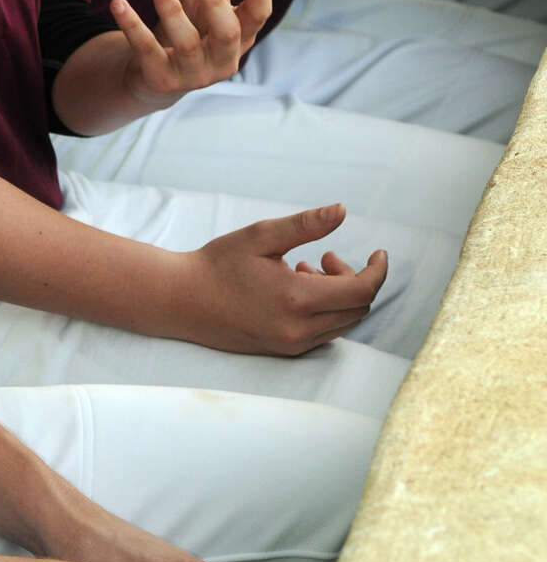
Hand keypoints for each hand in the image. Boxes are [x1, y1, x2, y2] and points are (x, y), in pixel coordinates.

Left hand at [111, 0, 271, 103]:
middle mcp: (222, 60)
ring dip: (171, 11)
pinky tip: (118, 2)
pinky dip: (132, 25)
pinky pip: (146, 49)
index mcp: (241, 37)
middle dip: (215, 4)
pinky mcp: (161, 78)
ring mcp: (192, 73)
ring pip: (185, 42)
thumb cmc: (194, 26)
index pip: (257, 17)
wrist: (157, 74)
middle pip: (226, 34)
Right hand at [176, 203, 387, 355]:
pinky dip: (323, 311)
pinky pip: (322, 334)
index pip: (362, 291)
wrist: (182, 300)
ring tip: (306, 269)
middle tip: (326, 257)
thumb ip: (306, 225)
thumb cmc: (218, 264)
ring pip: (342, 324)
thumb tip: (342, 210)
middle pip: (357, 310)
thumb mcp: (261, 236)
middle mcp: (299, 328)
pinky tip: (296, 288)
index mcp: (297, 299)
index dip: (378, 270)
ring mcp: (291, 344)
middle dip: (354, 280)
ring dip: (338, 296)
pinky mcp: (283, 350)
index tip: (379, 253)